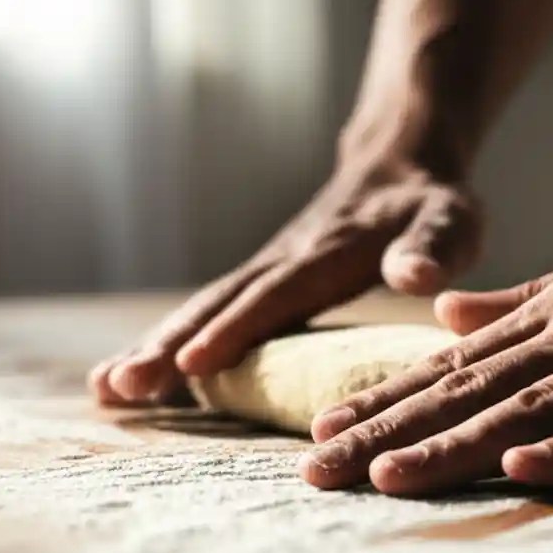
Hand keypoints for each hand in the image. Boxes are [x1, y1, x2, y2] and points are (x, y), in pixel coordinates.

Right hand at [90, 162, 481, 404]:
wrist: (398, 164)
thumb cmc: (430, 203)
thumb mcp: (450, 222)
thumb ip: (431, 249)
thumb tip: (413, 278)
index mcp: (327, 254)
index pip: (275, 294)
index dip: (235, 329)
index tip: (190, 363)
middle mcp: (284, 260)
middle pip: (219, 303)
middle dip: (167, 345)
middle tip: (119, 387)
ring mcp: (266, 269)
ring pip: (202, 308)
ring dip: (153, 346)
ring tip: (103, 388)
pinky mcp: (261, 281)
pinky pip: (210, 312)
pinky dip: (169, 342)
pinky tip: (133, 374)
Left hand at [299, 182, 552, 495]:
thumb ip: (530, 296)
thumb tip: (448, 313)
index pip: (460, 362)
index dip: (389, 397)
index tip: (325, 428)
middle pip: (474, 391)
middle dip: (391, 432)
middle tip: (316, 467)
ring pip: (535, 410)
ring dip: (455, 445)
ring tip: (383, 477)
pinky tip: (519, 471)